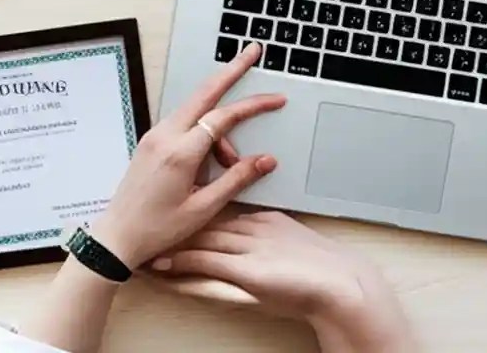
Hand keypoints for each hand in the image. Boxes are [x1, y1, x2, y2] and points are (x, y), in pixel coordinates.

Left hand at [89, 43, 282, 267]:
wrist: (116, 237)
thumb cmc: (158, 228)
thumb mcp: (204, 208)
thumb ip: (237, 179)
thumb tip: (266, 159)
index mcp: (180, 153)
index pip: (223, 118)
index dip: (253, 105)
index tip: (276, 100)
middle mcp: (164, 136)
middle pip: (205, 92)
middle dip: (231, 70)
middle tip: (252, 51)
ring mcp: (155, 135)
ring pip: (196, 111)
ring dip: (219, 123)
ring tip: (229, 162)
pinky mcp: (151, 141)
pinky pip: (184, 124)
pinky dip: (203, 131)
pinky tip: (210, 158)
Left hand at [149, 210, 417, 351]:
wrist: (340, 285)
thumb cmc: (318, 270)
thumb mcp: (288, 242)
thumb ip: (266, 229)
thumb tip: (247, 226)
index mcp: (262, 220)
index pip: (221, 201)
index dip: (194, 202)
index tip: (171, 204)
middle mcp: (251, 231)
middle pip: (205, 218)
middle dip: (176, 220)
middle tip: (149, 223)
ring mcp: (247, 250)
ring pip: (200, 240)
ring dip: (170, 243)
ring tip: (146, 246)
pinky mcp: (245, 272)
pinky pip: (204, 265)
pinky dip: (178, 264)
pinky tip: (160, 267)